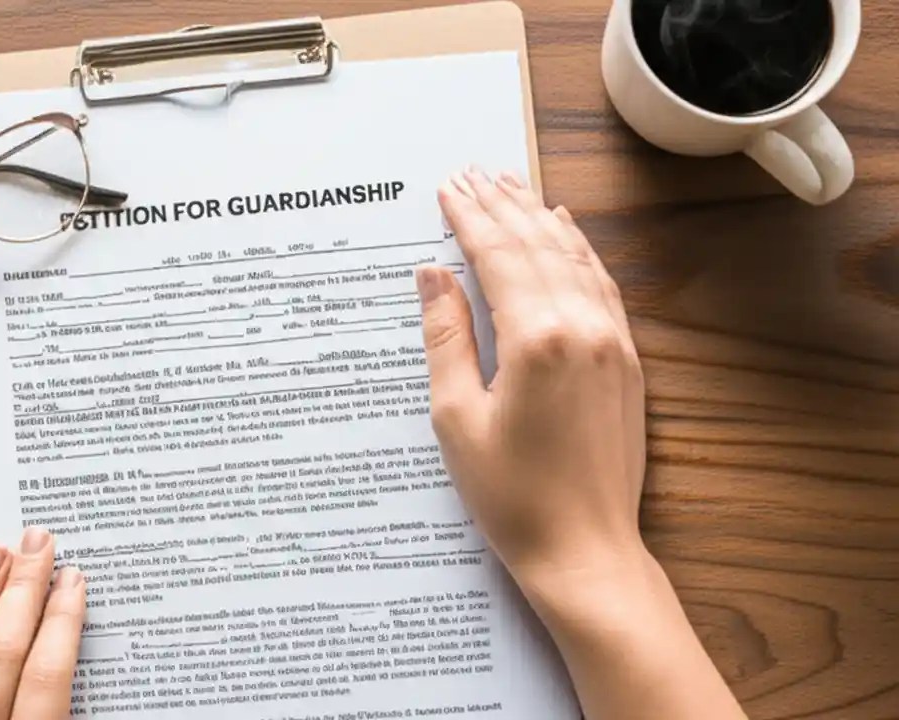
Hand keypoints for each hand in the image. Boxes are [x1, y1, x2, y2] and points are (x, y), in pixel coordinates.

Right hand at [416, 167, 646, 589]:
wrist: (585, 550)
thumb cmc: (512, 495)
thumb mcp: (456, 417)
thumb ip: (447, 336)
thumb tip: (432, 275)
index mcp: (536, 339)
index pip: (498, 255)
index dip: (469, 218)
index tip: (448, 189)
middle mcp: (582, 328)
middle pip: (537, 245)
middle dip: (502, 205)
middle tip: (472, 174)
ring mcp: (612, 342)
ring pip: (574, 258)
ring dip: (540, 218)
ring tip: (512, 186)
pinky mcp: (626, 362)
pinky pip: (602, 286)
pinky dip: (580, 251)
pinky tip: (565, 231)